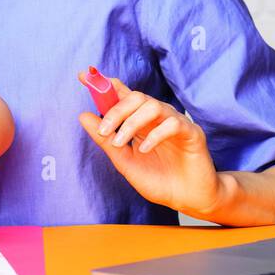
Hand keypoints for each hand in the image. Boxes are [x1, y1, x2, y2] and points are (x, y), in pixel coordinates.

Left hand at [77, 74, 223, 216]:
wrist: (187, 199)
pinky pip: (172, 123)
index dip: (104, 84)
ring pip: (153, 106)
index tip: (83, 75)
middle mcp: (157, 117)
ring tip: (120, 142)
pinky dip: (155, 135)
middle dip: (116, 110)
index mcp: (140, 121)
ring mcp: (175, 122)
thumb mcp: (125, 162)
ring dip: (131, 122)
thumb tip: (83, 116)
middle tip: (104, 130)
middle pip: (136, 97)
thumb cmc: (158, 179)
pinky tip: (144, 149)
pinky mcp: (192, 133)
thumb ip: (105, 140)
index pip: (122, 95)